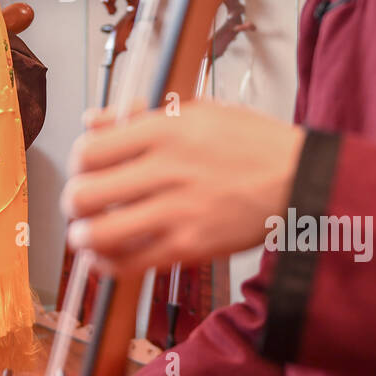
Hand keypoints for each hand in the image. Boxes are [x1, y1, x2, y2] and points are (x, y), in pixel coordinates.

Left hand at [62, 100, 305, 276]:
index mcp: (164, 130)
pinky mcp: (191, 246)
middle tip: (82, 203)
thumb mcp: (196, 111)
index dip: (77, 163)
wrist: (301, 178)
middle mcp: (166, 169)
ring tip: (88, 233)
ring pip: (101, 232)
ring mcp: (178, 210)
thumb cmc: (251, 142)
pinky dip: (108, 264)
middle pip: (85, 193)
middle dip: (74, 202)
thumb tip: (91, 121)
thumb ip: (137, 117)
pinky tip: (107, 258)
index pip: (89, 150)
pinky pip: (131, 263)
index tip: (84, 169)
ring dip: (84, 236)